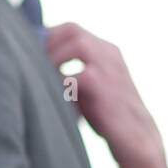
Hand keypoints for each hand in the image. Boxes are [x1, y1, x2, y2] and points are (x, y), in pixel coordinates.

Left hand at [45, 23, 167, 167]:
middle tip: (33, 62)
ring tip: (42, 75)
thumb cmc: (108, 115)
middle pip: (73, 30)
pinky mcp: (105, 87)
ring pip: (78, 43)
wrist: (136, 138)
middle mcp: (109, 54)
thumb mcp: (90, 87)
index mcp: (106, 51)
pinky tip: (54, 95)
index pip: (72, 29)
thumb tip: (36, 65)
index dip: (48, 37)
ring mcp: (110, 68)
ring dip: (55, 57)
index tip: (31, 51)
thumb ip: (71, 73)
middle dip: (49, 43)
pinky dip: (60, 82)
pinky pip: (75, 75)